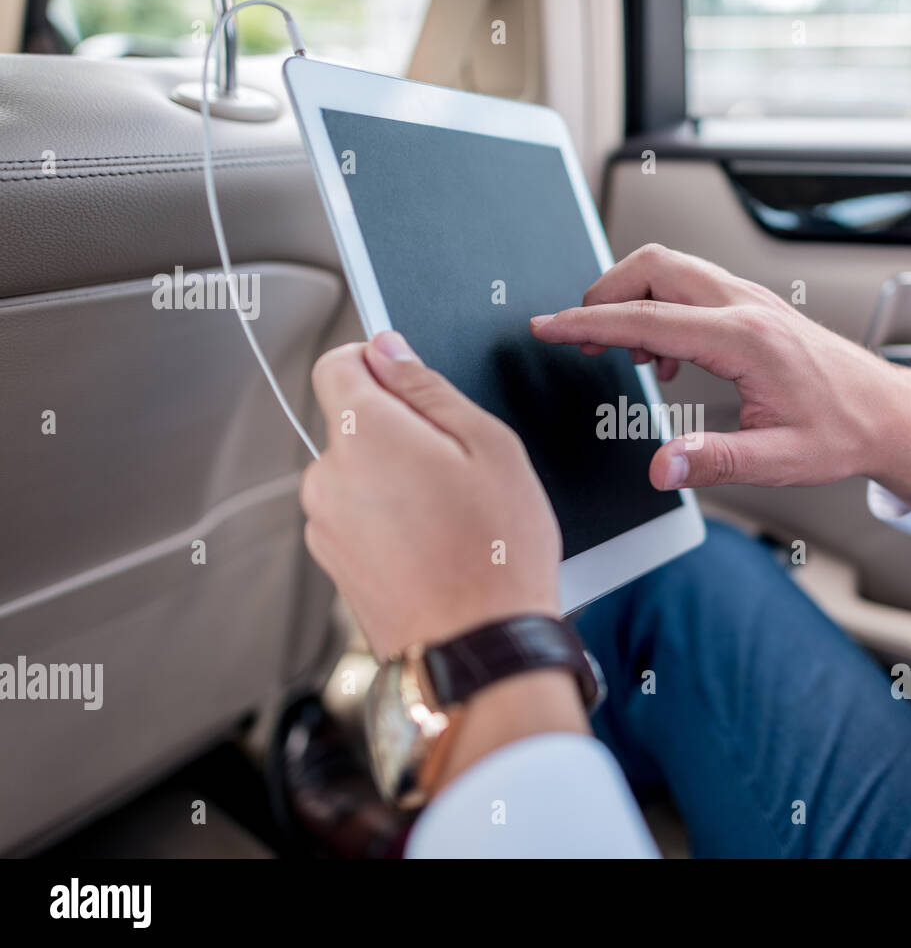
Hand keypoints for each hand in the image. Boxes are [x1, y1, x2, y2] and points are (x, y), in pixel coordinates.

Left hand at [300, 331, 560, 658]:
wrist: (479, 650)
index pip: (336, 363)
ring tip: (453, 517)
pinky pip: (359, 517)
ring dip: (396, 480)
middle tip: (459, 467)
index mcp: (361, 433)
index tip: (413, 385)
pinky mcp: (334, 564)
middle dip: (399, 431)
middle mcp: (327, 476)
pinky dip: (390, 521)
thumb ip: (426, 387)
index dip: (377, 363)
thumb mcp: (488, 445)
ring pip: (358, 473)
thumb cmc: (495, 555)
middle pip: (352, 423)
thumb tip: (387, 350)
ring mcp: (325, 525)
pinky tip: (436, 546)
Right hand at [530, 244, 910, 506]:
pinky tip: (667, 354)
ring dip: (633, 297)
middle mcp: (746, 306)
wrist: (889, 412)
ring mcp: (750, 299)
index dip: (589, 322)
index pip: (648, 319)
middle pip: (654, 267)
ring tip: (628, 356)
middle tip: (580, 337)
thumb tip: (661, 469)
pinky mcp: (753, 305)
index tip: (548, 327)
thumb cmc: (844, 430)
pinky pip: (690, 285)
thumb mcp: (781, 459)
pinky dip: (660, 305)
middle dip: (605, 293)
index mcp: (746, 340)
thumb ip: (716, 461)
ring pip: (671, 268)